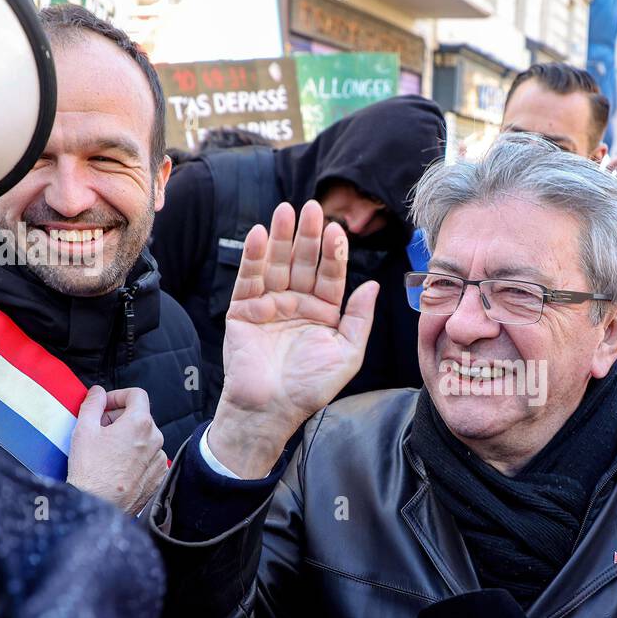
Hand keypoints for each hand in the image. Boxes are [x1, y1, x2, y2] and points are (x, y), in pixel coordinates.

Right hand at [66, 385, 167, 513]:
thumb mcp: (84, 430)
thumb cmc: (90, 471)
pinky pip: (148, 456)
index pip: (137, 395)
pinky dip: (135, 455)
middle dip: (119, 417)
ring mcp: (159, 458)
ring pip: (144, 437)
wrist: (98, 505)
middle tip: (99, 428)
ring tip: (106, 449)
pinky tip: (117, 464)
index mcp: (140, 423)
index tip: (105, 405)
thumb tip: (97, 393)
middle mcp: (155, 439)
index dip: (118, 396)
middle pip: (140, 416)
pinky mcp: (158, 475)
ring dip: (127, 437)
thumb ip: (93, 404)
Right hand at [209, 199, 377, 477]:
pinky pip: (249, 278)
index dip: (334, 253)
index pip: (330, 275)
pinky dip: (254, 256)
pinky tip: (261, 234)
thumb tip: (373, 285)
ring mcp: (269, 305)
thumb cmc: (311, 388)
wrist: (271, 409)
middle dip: (307, 236)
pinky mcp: (243, 310)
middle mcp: (296, 304)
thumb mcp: (348, 353)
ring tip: (286, 211)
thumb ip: (359, 318)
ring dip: (280, 237)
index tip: (337, 230)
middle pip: (303, 262)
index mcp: (323, 313)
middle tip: (312, 208)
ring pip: (276, 264)